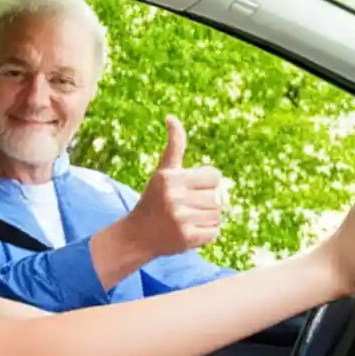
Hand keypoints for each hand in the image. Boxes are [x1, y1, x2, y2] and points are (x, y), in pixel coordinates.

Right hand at [123, 116, 223, 259]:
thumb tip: (171, 117)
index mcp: (171, 178)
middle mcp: (175, 197)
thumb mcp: (163, 171)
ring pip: (217, 214)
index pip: (215, 176)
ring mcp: (181, 219)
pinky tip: (189, 232)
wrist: (136, 236)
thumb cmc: (154, 200)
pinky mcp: (187, 238)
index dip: (206, 183)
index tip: (190, 190)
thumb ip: (174, 146)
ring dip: (207, 219)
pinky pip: (215, 232)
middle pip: (218, 196)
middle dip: (206, 202)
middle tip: (186, 208)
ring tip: (187, 220)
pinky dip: (206, 234)